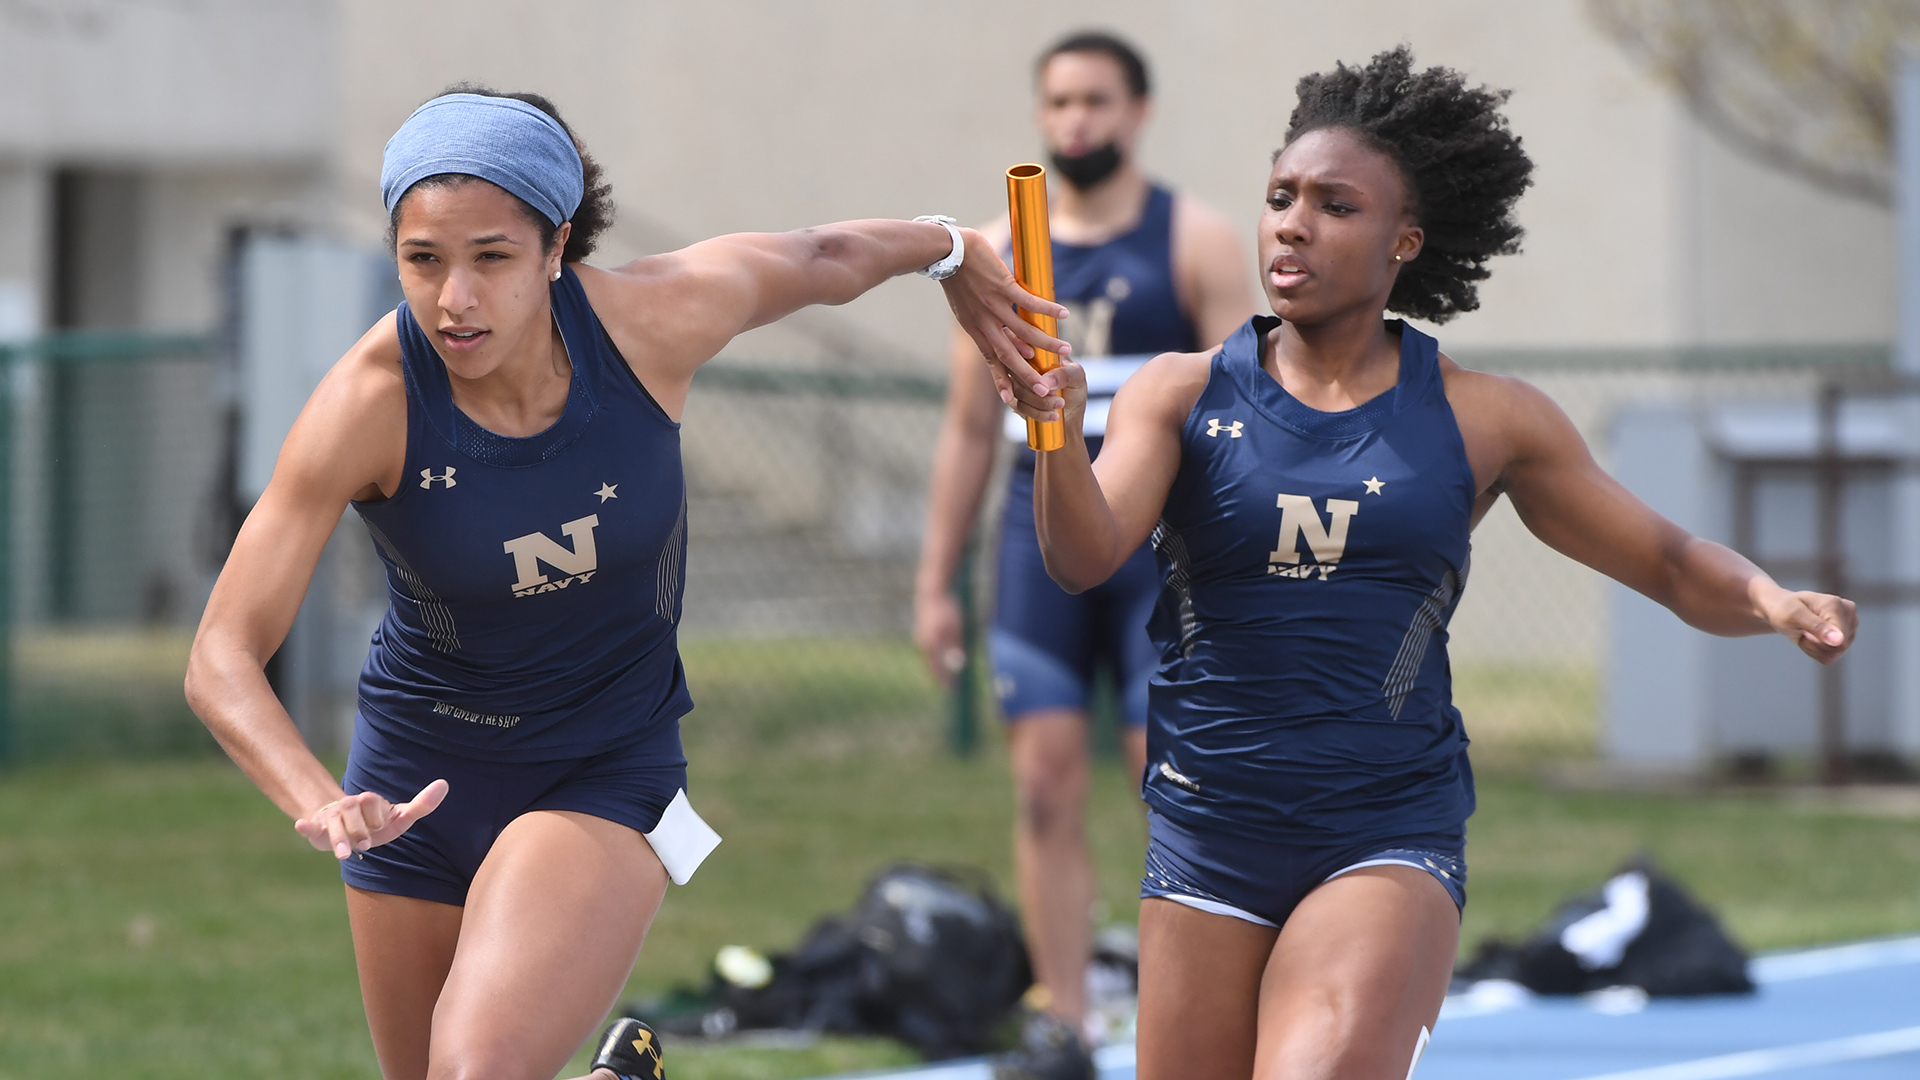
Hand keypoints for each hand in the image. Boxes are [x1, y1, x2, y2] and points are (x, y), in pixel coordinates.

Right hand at [295, 779, 447, 859]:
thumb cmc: (375, 824)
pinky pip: (311, 826)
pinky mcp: (318, 828)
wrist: (344, 827)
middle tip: (367, 843)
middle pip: (354, 810)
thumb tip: (445, 784)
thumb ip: (422, 805)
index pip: (375, 804)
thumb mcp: (399, 817)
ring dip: (341, 838)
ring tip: (345, 854)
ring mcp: (332, 817)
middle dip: (361, 829)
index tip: (381, 826)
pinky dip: (307, 826)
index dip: (378, 816)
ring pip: (337, 822)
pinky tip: (302, 824)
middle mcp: (350, 805)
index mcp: (370, 801)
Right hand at [914, 590, 968, 688]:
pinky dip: (937, 657)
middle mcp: (922, 643)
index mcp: (929, 644)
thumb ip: (956, 646)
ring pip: (931, 658)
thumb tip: (958, 664)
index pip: (937, 669)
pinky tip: (943, 659)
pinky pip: (931, 650)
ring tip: (948, 677)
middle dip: (941, 676)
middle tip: (951, 687)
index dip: (945, 680)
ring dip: (939, 667)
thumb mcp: (955, 628)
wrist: (932, 590)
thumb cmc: (946, 608)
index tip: (953, 690)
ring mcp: (920, 637)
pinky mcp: (922, 631)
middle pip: (932, 666)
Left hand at [938, 230, 1070, 399]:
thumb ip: (982, 322)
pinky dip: (1047, 309)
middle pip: (1010, 355)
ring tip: (1066, 350)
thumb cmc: (955, 276)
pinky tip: (1064, 314)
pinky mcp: (1003, 286)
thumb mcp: (964, 306)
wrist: (945, 252)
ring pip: (1024, 331)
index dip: (1002, 380)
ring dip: (1047, 342)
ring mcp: (994, 305)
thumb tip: (1007, 332)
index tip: (1012, 401)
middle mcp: (985, 322)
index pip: (991, 360)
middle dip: (1029, 375)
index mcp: (974, 328)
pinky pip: (1029, 302)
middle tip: (1047, 392)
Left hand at [1761, 589, 1857, 663]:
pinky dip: (1816, 652)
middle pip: (1839, 648)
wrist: (1782, 610)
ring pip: (1835, 654)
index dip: (1817, 642)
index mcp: (1837, 605)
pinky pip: (1831, 657)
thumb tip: (1840, 640)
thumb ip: (1817, 627)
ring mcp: (1849, 627)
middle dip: (1815, 645)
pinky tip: (1810, 638)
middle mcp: (1849, 615)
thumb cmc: (1785, 609)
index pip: (1840, 641)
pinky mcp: (1845, 637)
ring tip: (1806, 633)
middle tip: (1803, 631)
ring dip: (1814, 649)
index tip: (1804, 630)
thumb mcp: (1794, 615)